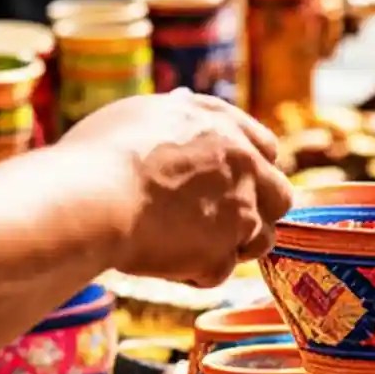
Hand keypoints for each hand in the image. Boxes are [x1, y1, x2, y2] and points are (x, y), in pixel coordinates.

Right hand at [59, 89, 292, 286]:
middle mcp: (244, 166)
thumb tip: (184, 100)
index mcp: (224, 125)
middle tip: (221, 220)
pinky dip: (196, 273)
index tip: (231, 182)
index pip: (266, 148)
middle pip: (279, 197)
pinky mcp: (220, 255)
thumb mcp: (142, 113)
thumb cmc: (103, 152)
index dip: (251, 169)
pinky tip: (166, 263)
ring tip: (191, 245)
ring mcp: (239, 213)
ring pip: (261, 240)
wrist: (94, 197)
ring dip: (232, 246)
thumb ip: (176, 112)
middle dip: (257, 211)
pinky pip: (220, 272)